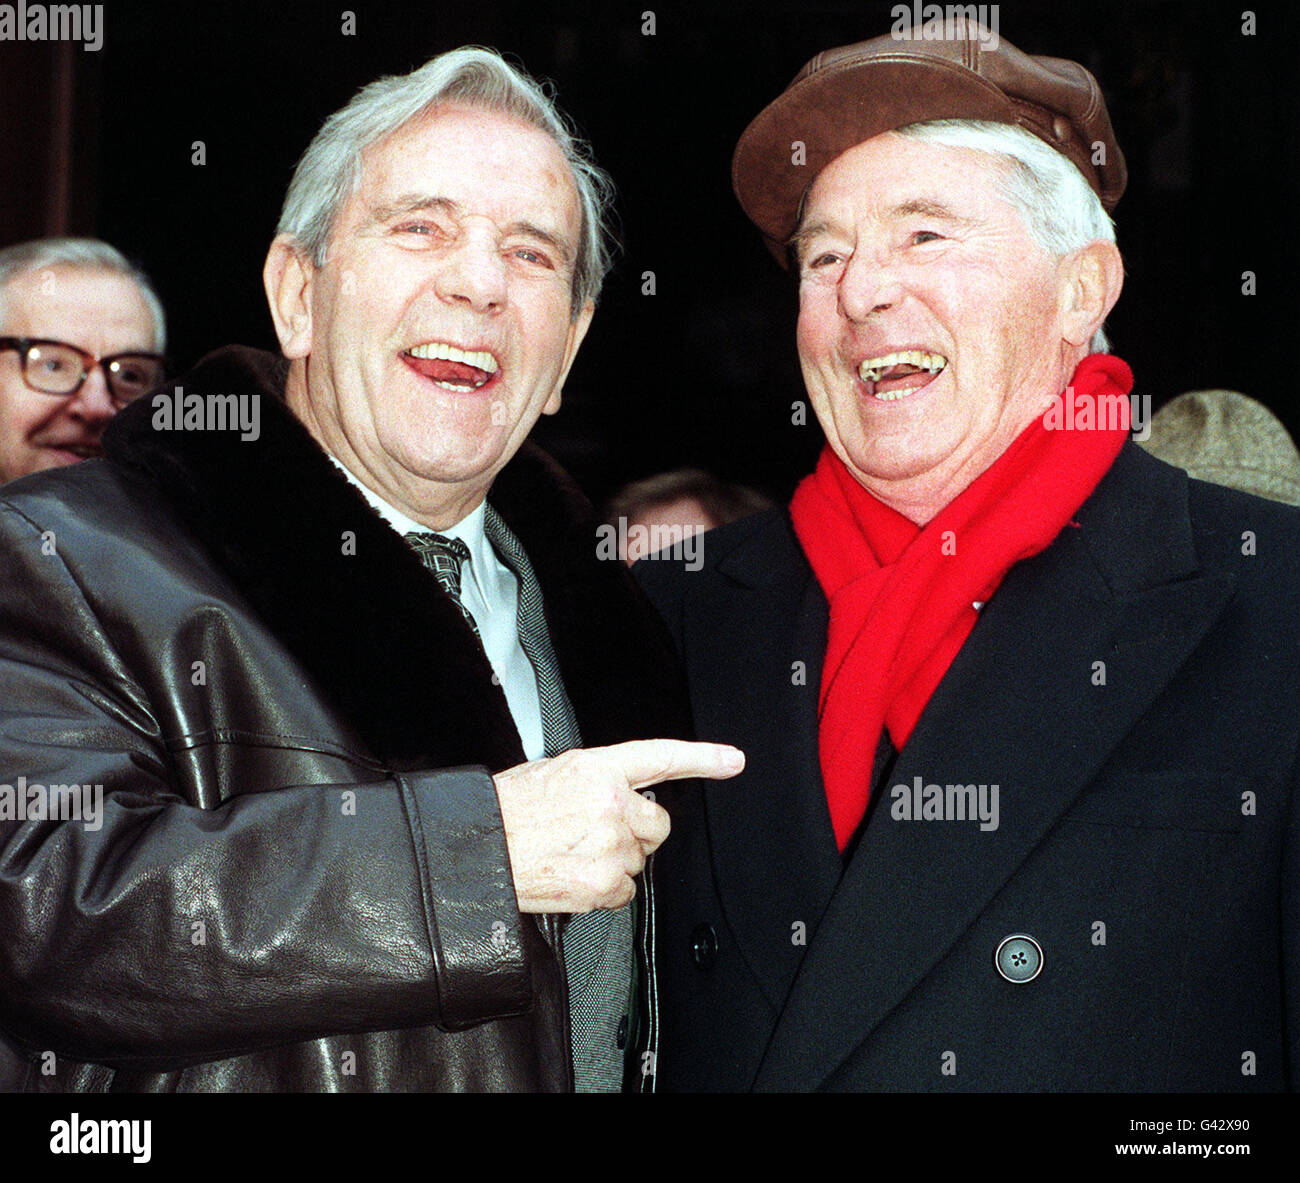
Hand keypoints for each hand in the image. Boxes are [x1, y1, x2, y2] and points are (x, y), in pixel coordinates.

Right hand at [494, 739, 743, 912]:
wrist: (475, 847)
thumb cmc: (504, 811)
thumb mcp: (552, 774)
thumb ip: (595, 781)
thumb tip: (616, 795)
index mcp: (598, 767)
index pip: (661, 757)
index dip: (703, 758)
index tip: (732, 761)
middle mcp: (611, 802)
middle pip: (657, 825)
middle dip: (635, 834)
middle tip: (596, 836)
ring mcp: (610, 843)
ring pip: (638, 860)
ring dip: (614, 862)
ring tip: (572, 855)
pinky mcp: (603, 882)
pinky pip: (624, 892)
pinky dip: (603, 891)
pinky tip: (573, 877)